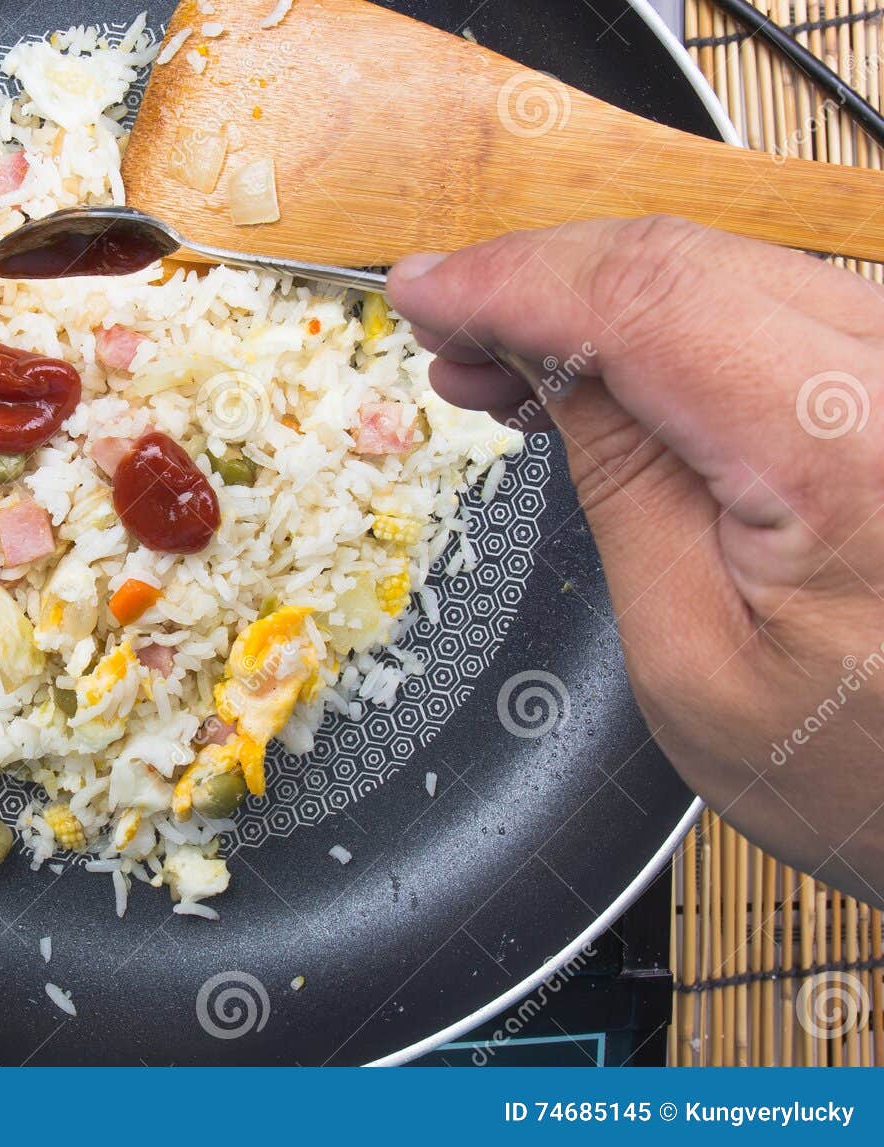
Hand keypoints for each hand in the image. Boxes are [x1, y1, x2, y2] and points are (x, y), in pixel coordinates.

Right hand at [388, 216, 883, 904]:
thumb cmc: (872, 766)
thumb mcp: (693, 654)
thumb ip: (623, 484)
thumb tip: (539, 358)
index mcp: (854, 446)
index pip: (650, 301)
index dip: (514, 281)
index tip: (425, 291)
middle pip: (686, 262)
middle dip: (542, 285)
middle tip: (446, 335)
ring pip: (727, 270)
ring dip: (598, 305)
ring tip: (506, 368)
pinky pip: (776, 308)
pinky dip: (673, 326)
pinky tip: (608, 370)